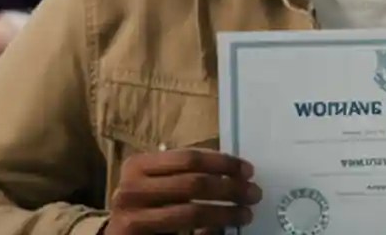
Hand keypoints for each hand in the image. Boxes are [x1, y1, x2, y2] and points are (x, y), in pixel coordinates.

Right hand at [104, 148, 260, 233]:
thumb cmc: (142, 204)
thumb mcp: (158, 182)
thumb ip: (187, 174)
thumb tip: (235, 173)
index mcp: (137, 166)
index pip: (189, 158)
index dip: (223, 162)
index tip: (248, 169)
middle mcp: (131, 190)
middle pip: (194, 184)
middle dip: (230, 188)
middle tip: (254, 193)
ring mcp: (132, 219)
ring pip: (192, 213)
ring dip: (226, 213)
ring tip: (245, 213)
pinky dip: (209, 232)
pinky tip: (222, 230)